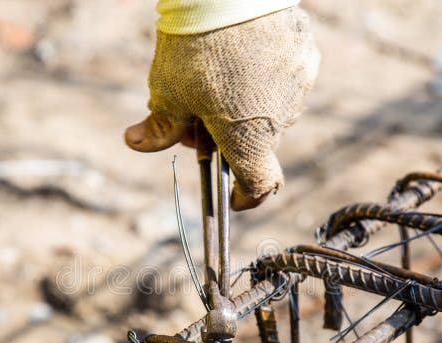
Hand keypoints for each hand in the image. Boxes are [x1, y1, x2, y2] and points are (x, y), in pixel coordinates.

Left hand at [125, 7, 318, 210]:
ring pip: (271, 111)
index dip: (246, 197)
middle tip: (197, 115)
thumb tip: (135, 143)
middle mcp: (282, 118)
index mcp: (249, 138)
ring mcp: (298, 86)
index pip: (259, 186)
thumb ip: (160, 127)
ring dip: (247, 108)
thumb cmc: (195, 46)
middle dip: (229, 139)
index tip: (233, 197)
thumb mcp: (168, 92)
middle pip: (257, 144)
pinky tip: (240, 55)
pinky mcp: (306, 55)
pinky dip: (265, 78)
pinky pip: (286, 79)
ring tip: (218, 77)